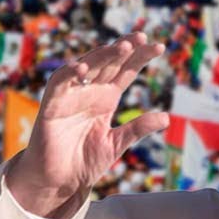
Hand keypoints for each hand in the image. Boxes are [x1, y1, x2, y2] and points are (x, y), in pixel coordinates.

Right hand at [6, 33, 167, 216]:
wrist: (59, 182)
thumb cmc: (84, 162)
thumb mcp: (116, 144)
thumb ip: (137, 129)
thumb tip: (166, 117)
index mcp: (106, 99)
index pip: (125, 71)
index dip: (140, 57)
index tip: (159, 47)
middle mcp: (90, 92)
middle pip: (109, 63)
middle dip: (124, 48)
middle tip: (141, 37)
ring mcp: (71, 96)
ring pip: (87, 66)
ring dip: (102, 55)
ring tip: (121, 47)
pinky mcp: (51, 104)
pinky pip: (59, 83)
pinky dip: (70, 73)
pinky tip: (84, 68)